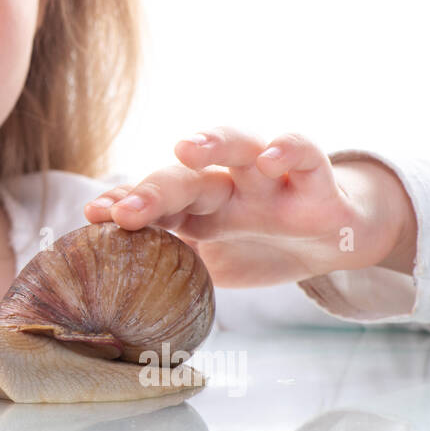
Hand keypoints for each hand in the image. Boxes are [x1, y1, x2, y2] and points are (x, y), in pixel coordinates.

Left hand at [82, 127, 418, 286]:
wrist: (336, 239)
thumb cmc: (263, 245)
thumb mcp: (213, 263)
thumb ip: (175, 265)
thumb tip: (119, 286)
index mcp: (197, 207)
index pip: (154, 203)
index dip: (124, 206)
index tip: (93, 215)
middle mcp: (226, 184)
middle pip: (185, 178)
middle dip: (151, 191)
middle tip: (123, 210)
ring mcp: (269, 179)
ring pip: (238, 146)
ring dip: (212, 143)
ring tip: (185, 149)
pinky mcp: (315, 179)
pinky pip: (303, 153)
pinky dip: (287, 149)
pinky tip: (270, 158)